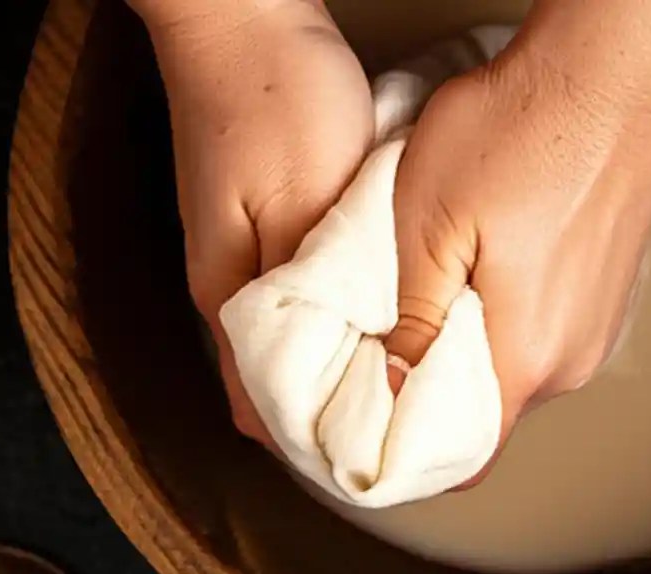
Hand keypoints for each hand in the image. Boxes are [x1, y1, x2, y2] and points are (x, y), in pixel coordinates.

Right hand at [132, 0, 372, 445]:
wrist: (241, 16)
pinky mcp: (262, 223)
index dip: (327, 444)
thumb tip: (311, 393)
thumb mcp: (300, 210)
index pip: (268, 412)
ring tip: (413, 369)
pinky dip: (346, 312)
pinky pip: (306, 294)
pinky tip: (385, 304)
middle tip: (420, 415)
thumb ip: (310, 304)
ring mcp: (242, 255)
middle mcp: (230, 289)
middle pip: (286, 381)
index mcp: (231, 299)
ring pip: (299, 339)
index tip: (392, 454)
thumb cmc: (270, 100)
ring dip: (348, 360)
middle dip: (346, 407)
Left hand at [384, 0, 650, 488]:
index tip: (363, 422)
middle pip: (484, 414)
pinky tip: (476, 265)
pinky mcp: (606, 290)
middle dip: (427, 391)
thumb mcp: (429, 226)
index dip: (407, 452)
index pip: (464, 458)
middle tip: (378, 340)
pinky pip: (541, 330)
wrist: (612, 72)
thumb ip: (411, 321)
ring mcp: (598, 325)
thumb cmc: (520, 132)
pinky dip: (500, 317)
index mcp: (527, 358)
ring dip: (462, 347)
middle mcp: (574, 358)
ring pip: (512, 369)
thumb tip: (393, 388)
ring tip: (427, 289)